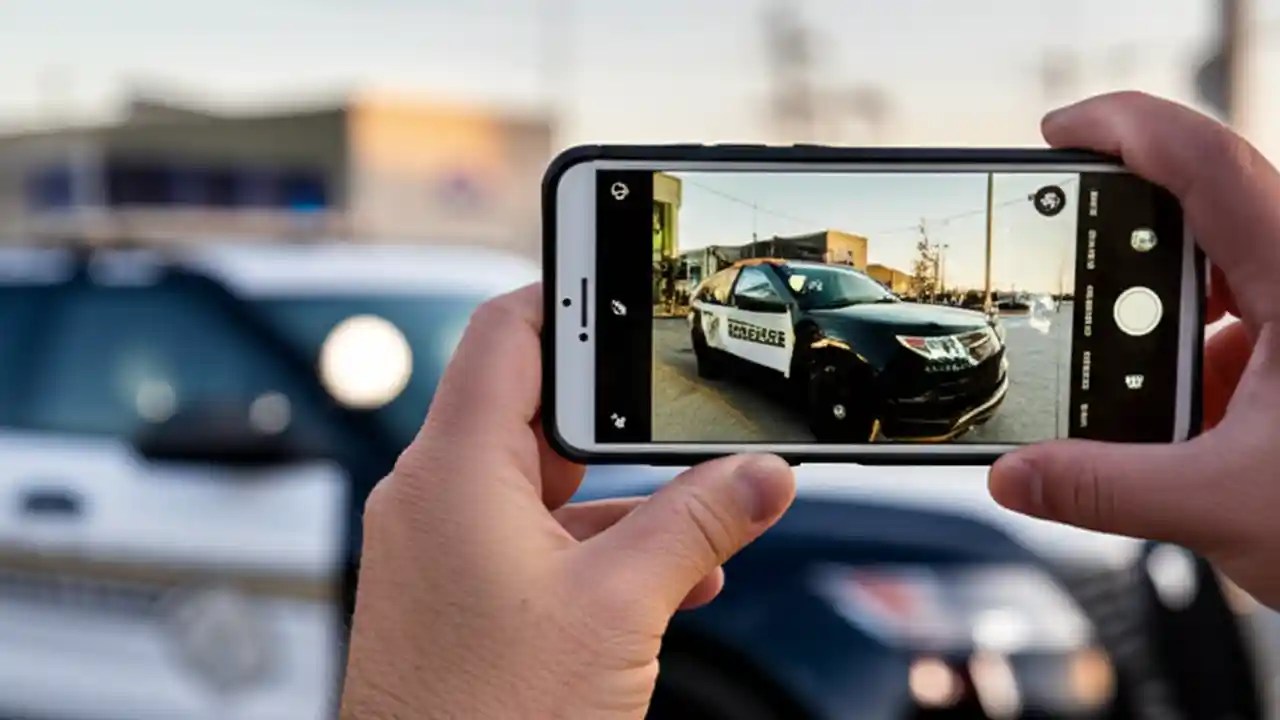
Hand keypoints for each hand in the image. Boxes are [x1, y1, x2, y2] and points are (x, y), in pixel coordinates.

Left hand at [340, 285, 795, 718]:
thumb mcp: (621, 610)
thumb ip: (699, 527)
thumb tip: (763, 476)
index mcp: (455, 471)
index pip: (503, 331)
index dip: (566, 293)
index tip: (621, 278)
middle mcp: (432, 499)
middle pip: (529, 408)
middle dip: (617, 416)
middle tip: (684, 411)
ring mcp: (438, 551)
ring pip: (539, 484)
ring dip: (616, 496)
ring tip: (696, 512)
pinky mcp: (453, 598)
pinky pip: (527, 540)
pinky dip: (590, 545)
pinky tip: (659, 580)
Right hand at [988, 91, 1279, 605]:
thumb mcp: (1229, 507)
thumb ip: (1109, 491)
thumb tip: (1018, 474)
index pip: (1209, 163)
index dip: (1126, 127)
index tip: (1058, 133)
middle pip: (1203, 209)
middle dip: (1123, 237)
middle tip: (1062, 264)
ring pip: (1216, 274)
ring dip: (1154, 314)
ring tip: (1125, 371)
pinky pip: (1232, 324)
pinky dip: (1183, 355)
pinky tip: (1170, 414)